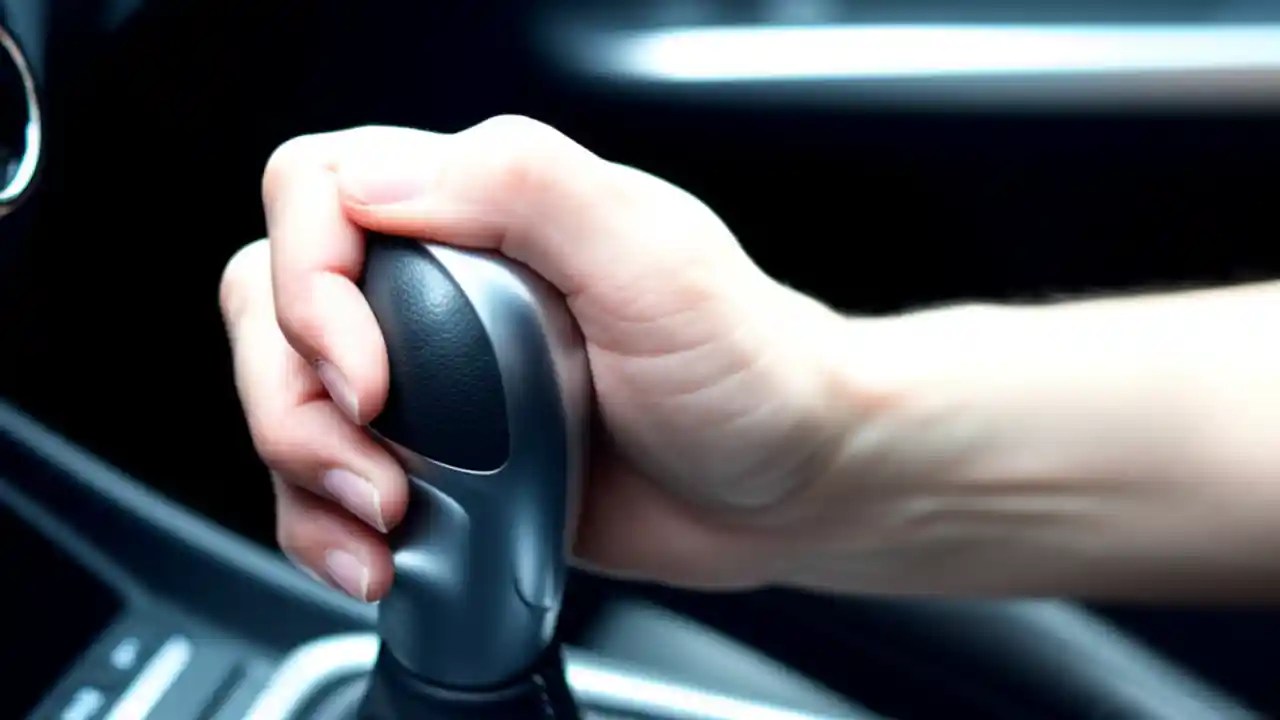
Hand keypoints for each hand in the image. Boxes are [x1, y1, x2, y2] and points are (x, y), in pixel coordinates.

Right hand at [219, 116, 847, 600]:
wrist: (786, 488)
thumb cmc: (747, 370)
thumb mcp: (651, 256)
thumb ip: (524, 189)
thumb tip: (376, 182)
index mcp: (482, 207)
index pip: (318, 194)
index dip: (310, 285)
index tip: (371, 376)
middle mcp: (442, 282)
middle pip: (271, 302)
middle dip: (291, 398)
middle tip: (374, 466)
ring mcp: (433, 375)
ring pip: (285, 395)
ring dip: (302, 470)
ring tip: (385, 520)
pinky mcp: (438, 457)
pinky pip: (327, 479)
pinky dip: (325, 523)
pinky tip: (377, 553)